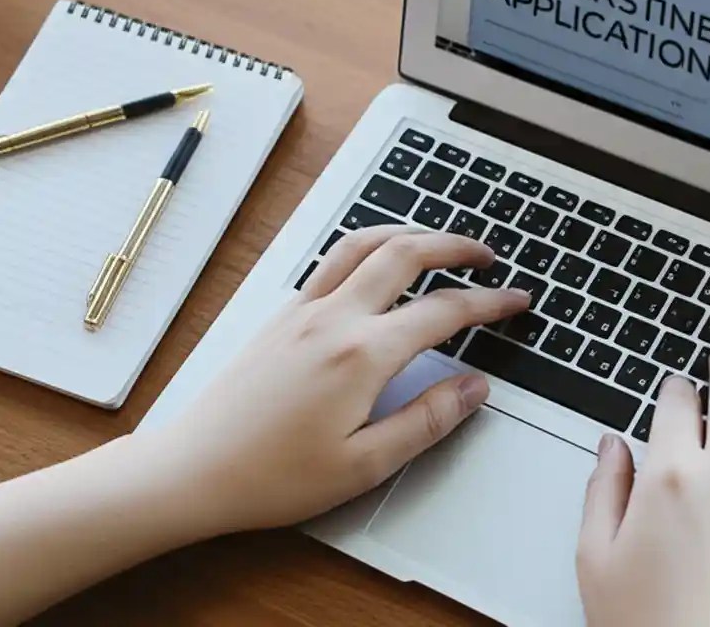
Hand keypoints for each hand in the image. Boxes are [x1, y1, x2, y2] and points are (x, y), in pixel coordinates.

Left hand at [155, 225, 530, 532]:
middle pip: (405, 254)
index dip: (490, 303)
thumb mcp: (366, 464)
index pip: (444, 312)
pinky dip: (365, 247)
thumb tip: (474, 387)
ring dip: (407, 233)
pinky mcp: (279, 317)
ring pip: (362, 244)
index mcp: (362, 355)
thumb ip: (428, 420)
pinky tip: (374, 264)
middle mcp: (333, 319)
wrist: (192, 471)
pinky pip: (330, 261)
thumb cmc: (273, 476)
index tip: (516, 300)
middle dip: (454, 245)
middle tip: (486, 256)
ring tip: (436, 242)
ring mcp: (302, 311)